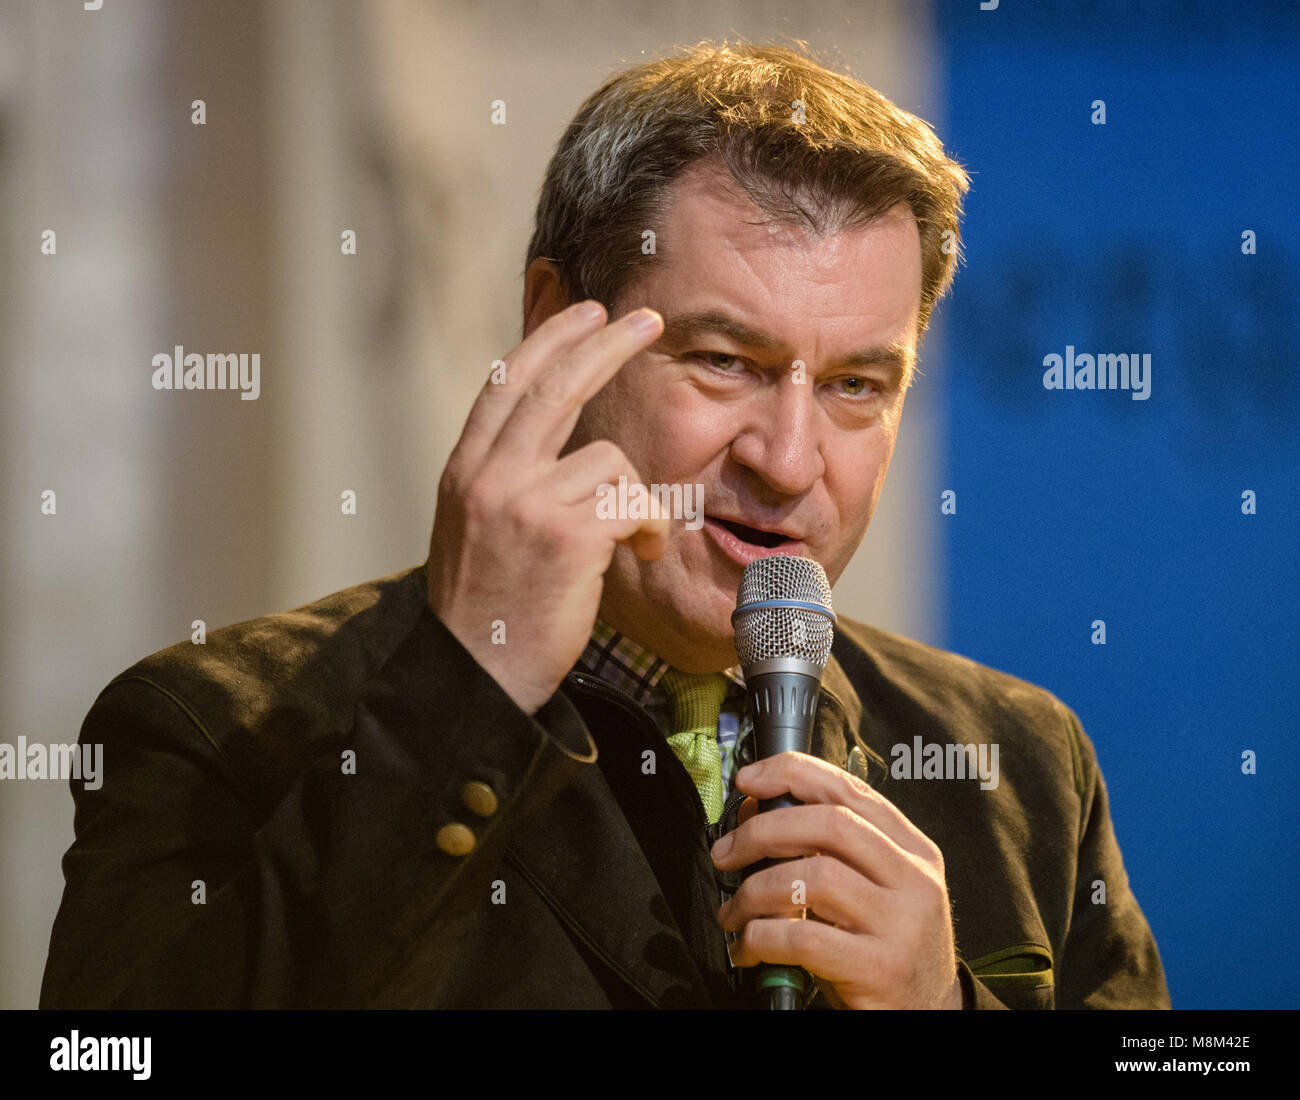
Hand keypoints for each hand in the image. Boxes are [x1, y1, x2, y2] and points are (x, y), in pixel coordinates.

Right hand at [426, 300, 667, 714]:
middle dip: (606, 343)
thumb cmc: (487, 610)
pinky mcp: (566, 535)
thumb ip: (508, 478)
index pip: (508, 383)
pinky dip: (648, 527)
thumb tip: (561, 440)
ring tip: (631, 541)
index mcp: (464, 471)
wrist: (474, 676)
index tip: (585, 311)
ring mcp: (524, 503)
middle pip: (556, 386)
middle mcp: (487, 476)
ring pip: (608, 458)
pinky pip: (633, 501)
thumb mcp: (477, 528)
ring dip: (635, 498)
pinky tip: (637, 555)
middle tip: (644, 320)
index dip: (551, 339)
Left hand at [711, 752, 963, 1009]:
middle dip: (763, 832)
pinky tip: (747, 948)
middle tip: (726, 854)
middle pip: (829, 825)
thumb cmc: (883, 945)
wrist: (928, 1014)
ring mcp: (902, 923)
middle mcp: (914, 879)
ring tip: (733, 912)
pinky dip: (761, 937)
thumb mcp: (866, 889)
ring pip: (813, 878)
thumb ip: (822, 848)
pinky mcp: (881, 967)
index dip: (793, 774)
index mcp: (913, 849)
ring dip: (755, 891)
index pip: (850, 791)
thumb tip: (755, 810)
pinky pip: (803, 937)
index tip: (748, 779)